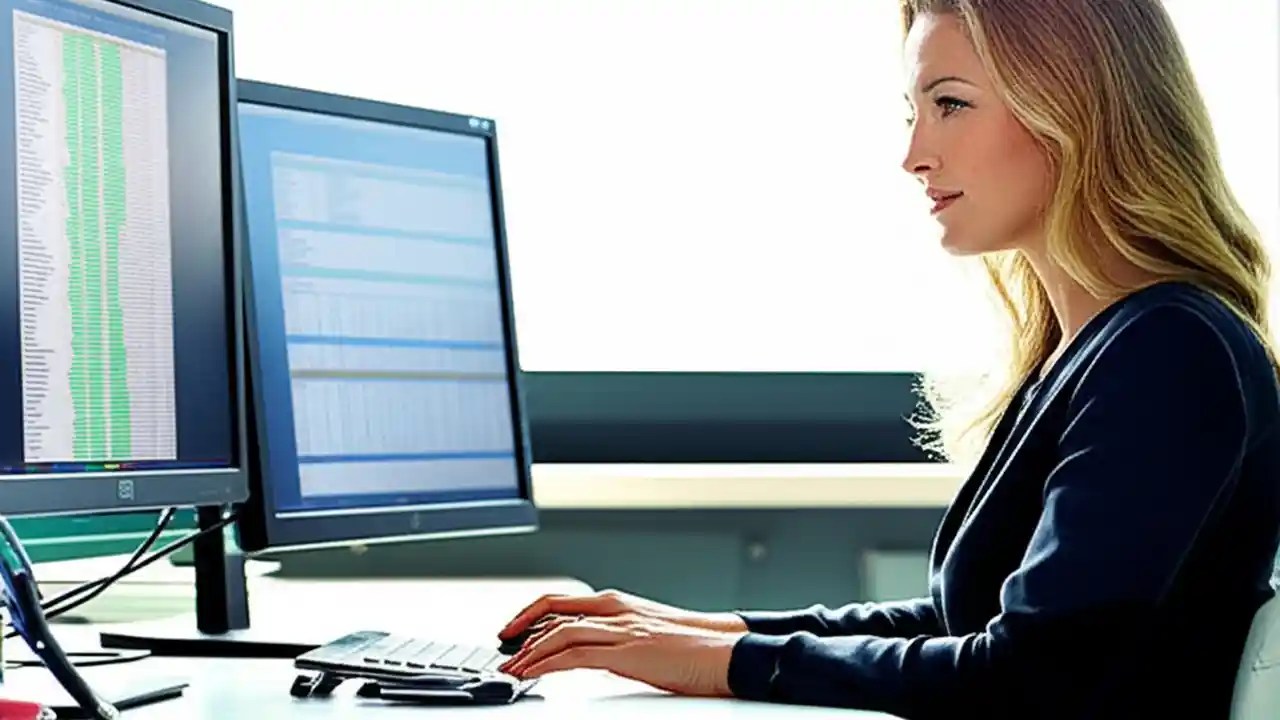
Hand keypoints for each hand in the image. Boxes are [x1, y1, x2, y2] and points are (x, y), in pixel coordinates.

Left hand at [498, 614, 745, 696]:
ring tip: (511, 668)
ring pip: (558, 631)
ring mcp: (621, 628)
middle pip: (553, 608)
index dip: (531, 613)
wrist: (726, 651)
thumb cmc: (694, 647)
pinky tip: (532, 673)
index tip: (513, 630)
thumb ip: (618, 636)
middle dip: (520, 626)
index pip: (563, 601)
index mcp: (619, 603)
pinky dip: (547, 663)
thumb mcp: (647, 634)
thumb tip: (592, 650)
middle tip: (501, 645)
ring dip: (528, 651)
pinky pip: (575, 654)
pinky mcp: (627, 651)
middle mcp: (615, 609)